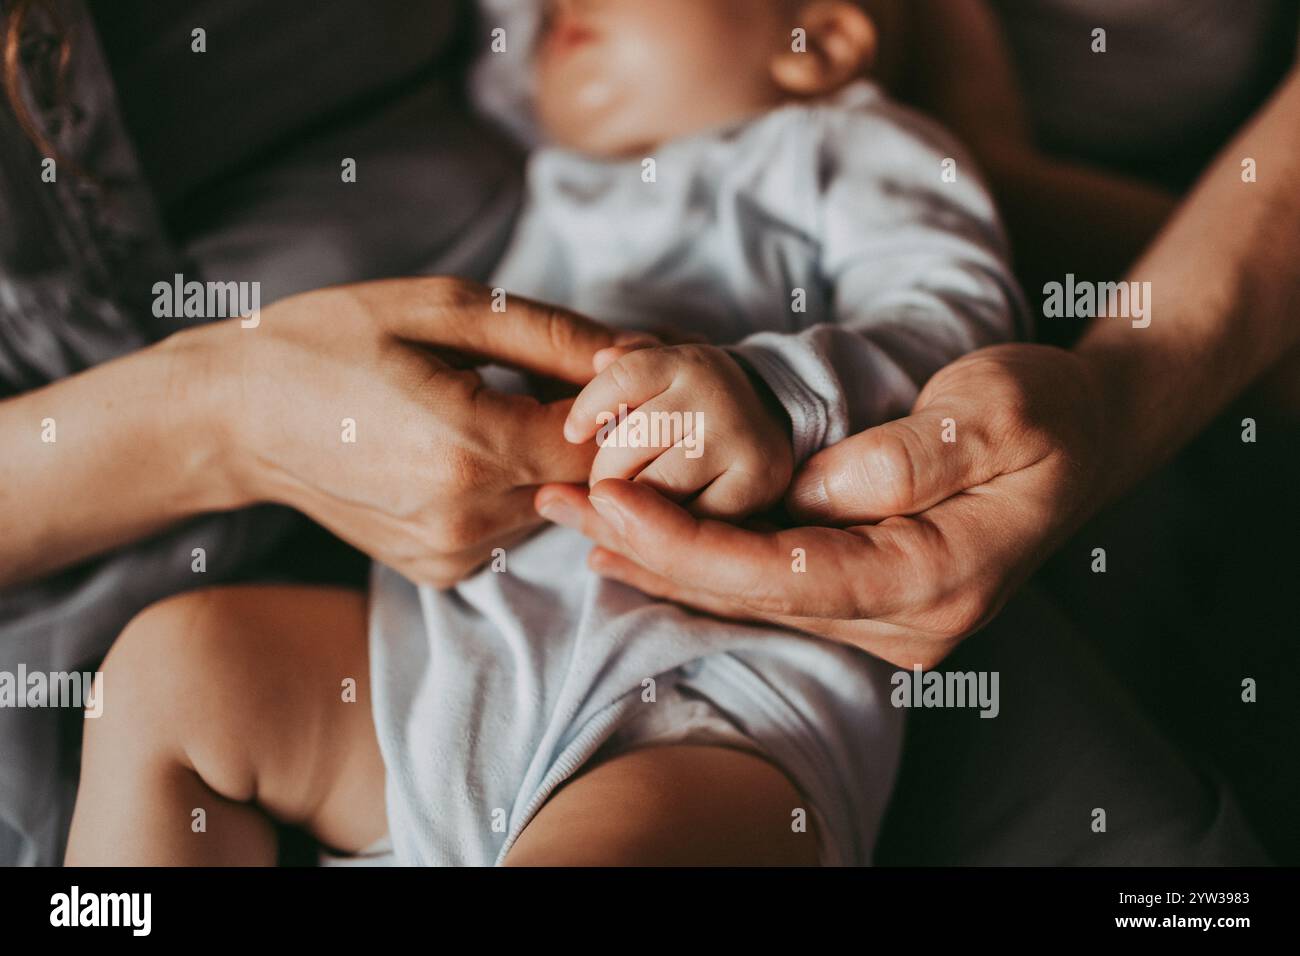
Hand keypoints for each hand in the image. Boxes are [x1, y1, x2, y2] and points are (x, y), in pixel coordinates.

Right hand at [186, 277, 639, 586]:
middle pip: (585, 481)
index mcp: (472, 447)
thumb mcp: (443, 309)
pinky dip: (509, 487)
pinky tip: (464, 446)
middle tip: (544, 376)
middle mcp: (469, 519)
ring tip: (494, 404)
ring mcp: (451, 555)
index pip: (605, 443)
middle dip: (586, 430)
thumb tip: (634, 354)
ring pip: (553, 505)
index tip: (594, 363)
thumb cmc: (332, 340)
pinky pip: (510, 527)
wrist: (235, 416)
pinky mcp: (438, 571)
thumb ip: (550, 335)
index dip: (618, 403)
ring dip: (547, 459)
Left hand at [537, 344, 1103, 666]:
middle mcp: (903, 620)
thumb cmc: (1049, 414)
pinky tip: (633, 546)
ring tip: (570, 519)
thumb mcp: (1001, 412)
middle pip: (749, 595)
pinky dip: (695, 562)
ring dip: (657, 559)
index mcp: (934, 580)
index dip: (689, 544)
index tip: (611, 504)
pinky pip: (764, 587)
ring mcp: (883, 617)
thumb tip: (813, 484)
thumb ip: (912, 455)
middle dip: (647, 552)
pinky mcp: (865, 595)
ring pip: (746, 597)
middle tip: (553, 504)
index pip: (785, 575)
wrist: (1090, 437)